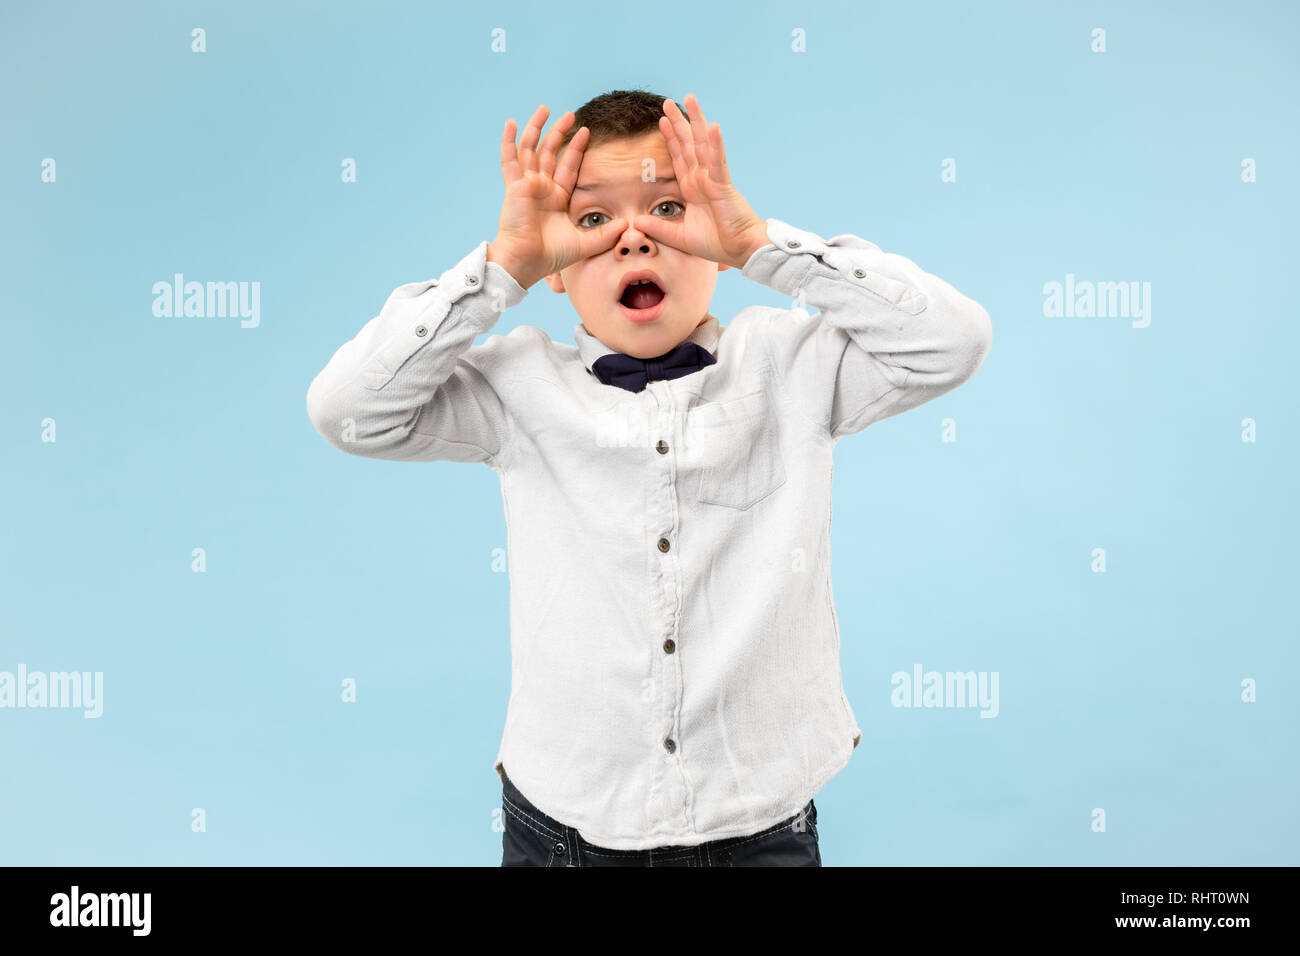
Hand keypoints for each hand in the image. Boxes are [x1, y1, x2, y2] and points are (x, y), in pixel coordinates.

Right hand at [486, 104, 627, 288]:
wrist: (526, 262)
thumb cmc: (550, 256)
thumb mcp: (585, 244)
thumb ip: (605, 235)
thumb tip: (627, 226)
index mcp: (556, 198)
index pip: (568, 167)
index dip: (576, 149)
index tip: (586, 132)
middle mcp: (541, 188)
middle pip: (550, 152)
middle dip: (560, 132)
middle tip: (570, 114)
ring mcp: (526, 185)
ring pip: (531, 149)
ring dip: (537, 127)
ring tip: (546, 108)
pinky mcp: (514, 186)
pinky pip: (510, 159)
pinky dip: (509, 141)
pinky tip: (512, 123)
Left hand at [631, 93, 768, 269]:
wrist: (741, 251)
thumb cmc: (717, 243)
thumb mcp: (679, 237)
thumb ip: (658, 228)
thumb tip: (636, 221)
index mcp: (693, 188)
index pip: (679, 157)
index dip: (670, 138)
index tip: (660, 121)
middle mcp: (702, 178)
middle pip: (689, 143)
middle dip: (678, 122)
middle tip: (667, 101)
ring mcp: (714, 179)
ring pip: (703, 144)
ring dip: (697, 120)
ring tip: (689, 98)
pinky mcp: (723, 185)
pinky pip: (718, 162)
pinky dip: (716, 144)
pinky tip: (713, 126)